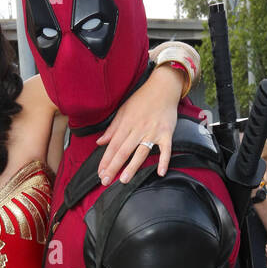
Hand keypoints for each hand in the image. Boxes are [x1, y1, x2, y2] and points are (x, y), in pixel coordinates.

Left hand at [95, 66, 181, 183]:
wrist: (163, 87)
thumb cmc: (142, 99)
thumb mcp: (123, 110)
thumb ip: (112, 128)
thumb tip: (100, 142)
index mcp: (126, 124)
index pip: (113, 145)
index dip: (105, 160)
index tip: (100, 173)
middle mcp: (138, 129)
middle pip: (124, 151)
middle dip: (114, 167)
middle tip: (106, 181)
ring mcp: (153, 132)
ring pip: (141, 152)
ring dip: (132, 167)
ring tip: (124, 180)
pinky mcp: (166, 134)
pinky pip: (166, 149)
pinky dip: (164, 160)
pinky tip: (160, 172)